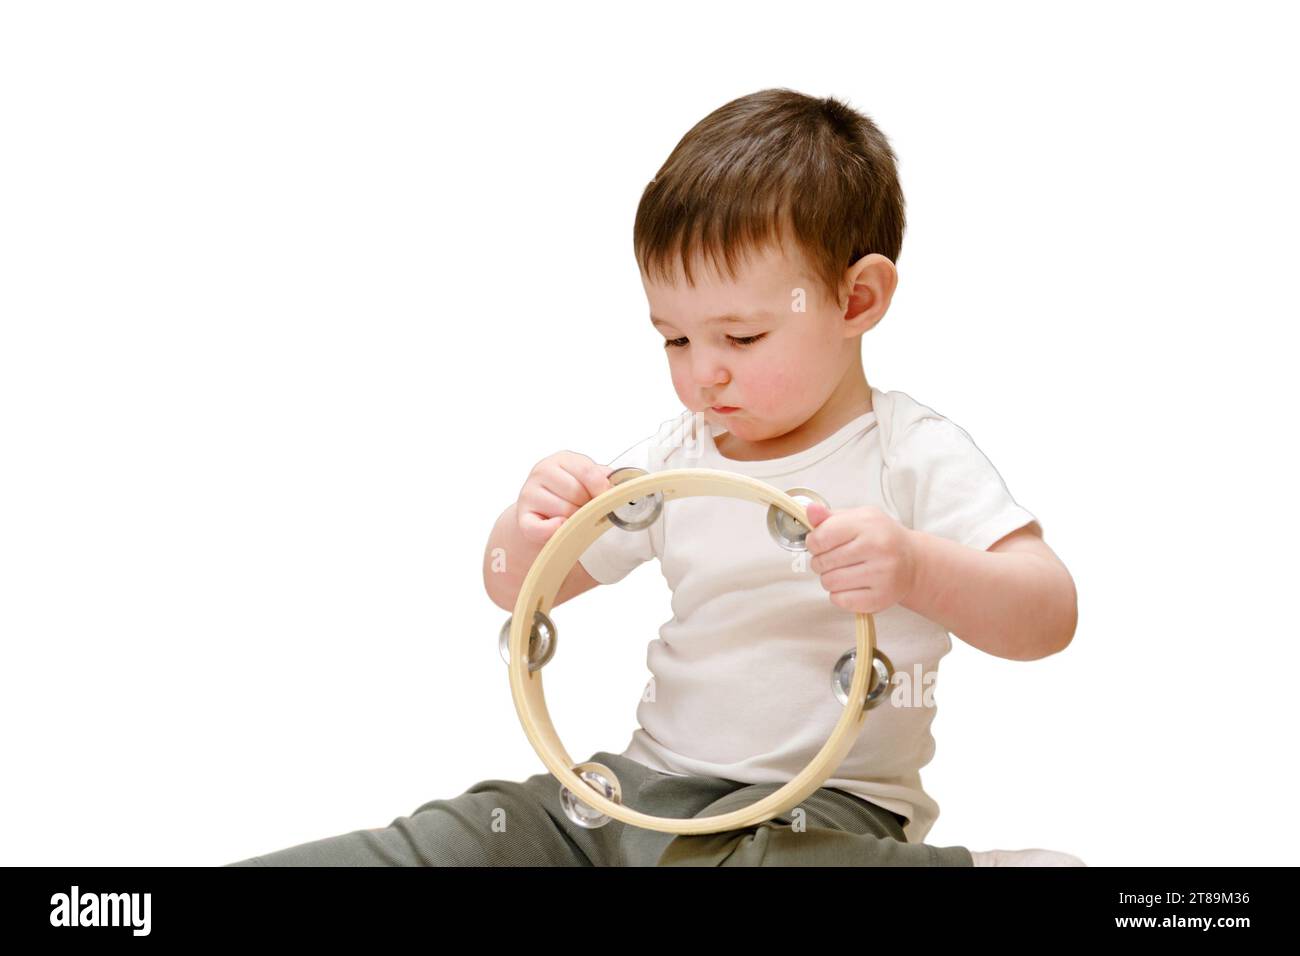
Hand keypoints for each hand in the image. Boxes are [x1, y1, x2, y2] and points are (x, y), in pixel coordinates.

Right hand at [515, 451, 611, 545]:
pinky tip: (561, 528)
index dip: (602, 489)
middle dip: (587, 506)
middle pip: (576, 493)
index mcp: (562, 459)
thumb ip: (603, 478)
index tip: (608, 500)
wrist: (541, 512)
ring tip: (574, 520)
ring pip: (564, 511)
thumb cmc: (569, 495)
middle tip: (588, 512)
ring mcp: (529, 493)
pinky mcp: (522, 517)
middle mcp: (542, 471)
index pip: (587, 471)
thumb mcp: (586, 480)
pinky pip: (540, 529)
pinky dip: (553, 531)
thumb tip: (622, 486)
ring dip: (574, 521)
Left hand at [803, 502, 919, 613]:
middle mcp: (877, 548)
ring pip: (829, 582)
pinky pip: (841, 601)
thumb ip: (830, 517)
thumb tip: (810, 511)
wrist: (913, 562)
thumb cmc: (881, 538)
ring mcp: (881, 575)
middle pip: (823, 562)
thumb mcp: (858, 518)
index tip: (819, 543)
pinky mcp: (880, 598)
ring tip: (843, 571)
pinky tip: (851, 585)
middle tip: (833, 559)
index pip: (821, 537)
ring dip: (829, 579)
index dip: (813, 542)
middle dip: (820, 562)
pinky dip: (839, 595)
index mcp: (868, 525)